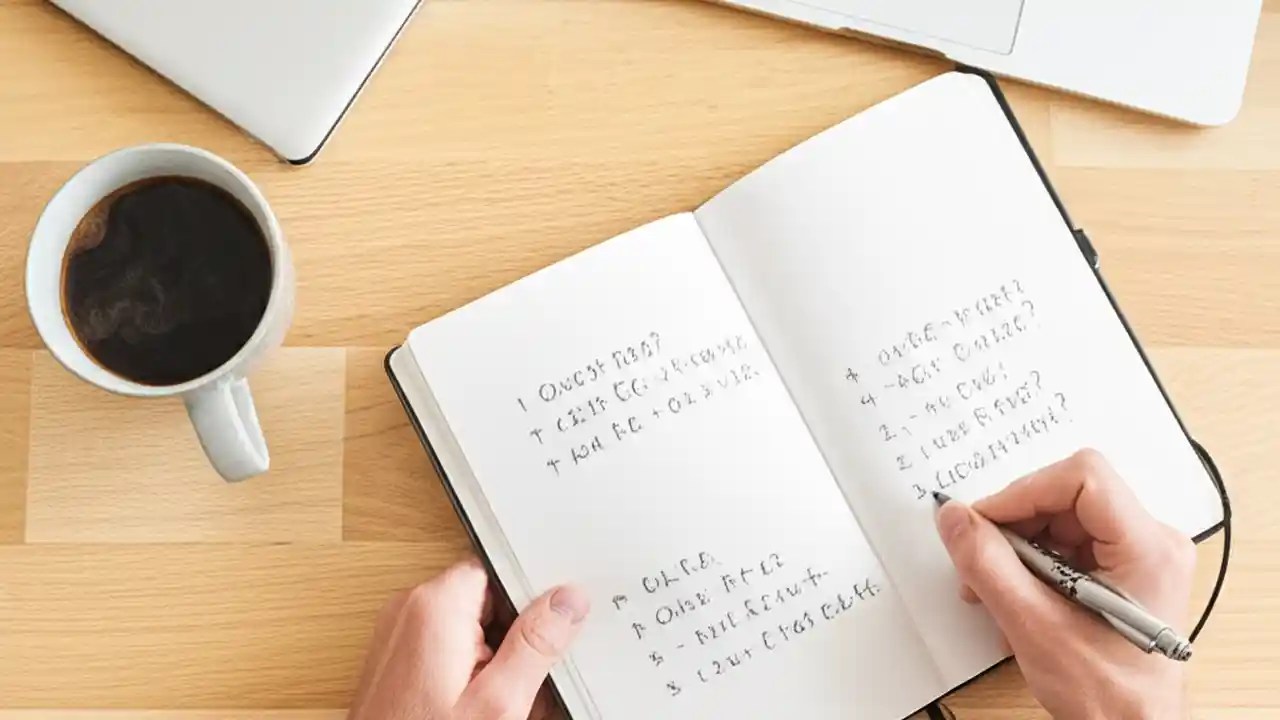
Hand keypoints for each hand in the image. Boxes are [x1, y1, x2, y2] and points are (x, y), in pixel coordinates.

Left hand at [349, 558, 589, 719]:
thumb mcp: (498, 703)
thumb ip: (536, 645)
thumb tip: (567, 601)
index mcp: (435, 605)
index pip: (499, 570)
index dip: (529, 601)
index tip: (544, 634)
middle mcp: (410, 609)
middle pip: (486, 599)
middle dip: (512, 637)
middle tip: (519, 683)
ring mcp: (400, 632)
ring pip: (470, 626)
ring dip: (492, 659)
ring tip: (493, 702)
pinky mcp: (398, 657)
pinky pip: (448, 646)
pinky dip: (469, 671)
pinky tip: (474, 705)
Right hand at [935, 449, 1195, 719]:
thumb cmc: (1109, 697)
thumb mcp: (1035, 627)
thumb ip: (988, 565)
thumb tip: (955, 518)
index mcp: (1148, 549)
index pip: (1083, 478)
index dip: (1024, 492)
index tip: (984, 522)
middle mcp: (1150, 542)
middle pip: (1066, 495)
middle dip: (1014, 525)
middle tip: (979, 559)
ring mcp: (1136, 555)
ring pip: (1060, 517)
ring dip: (1016, 547)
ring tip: (992, 588)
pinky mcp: (1120, 570)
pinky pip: (1065, 542)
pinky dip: (1030, 564)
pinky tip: (1014, 597)